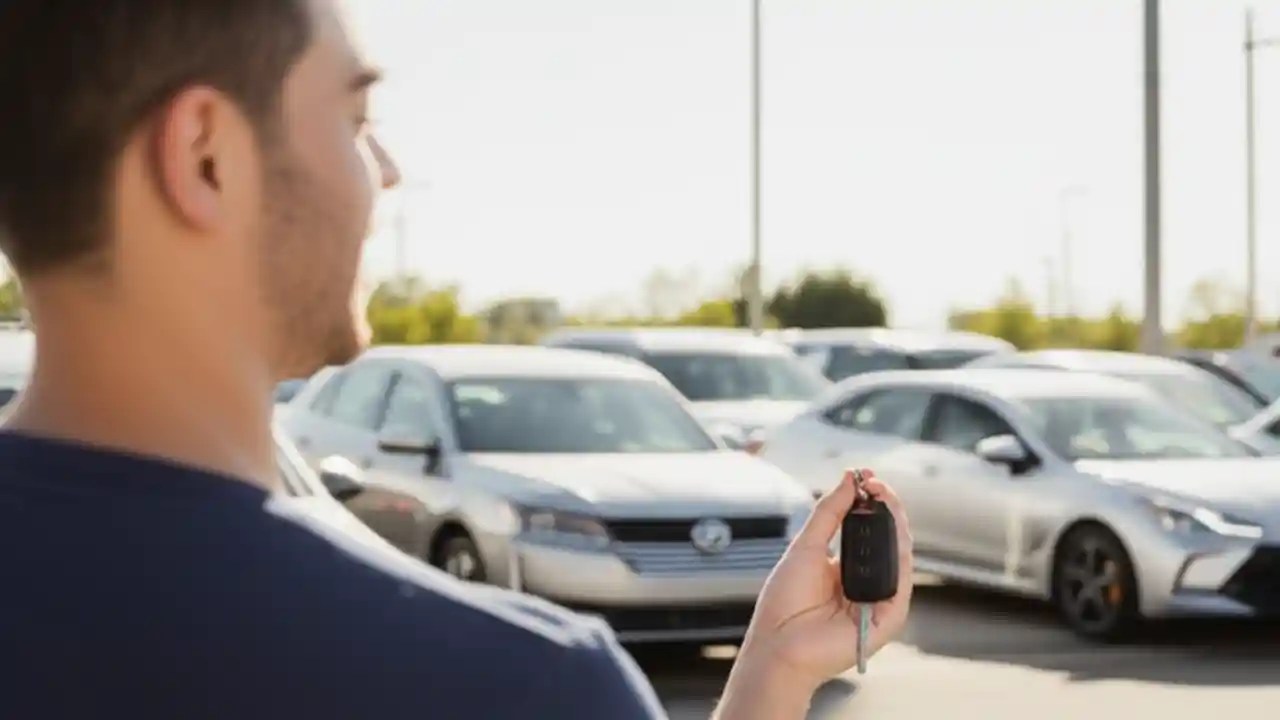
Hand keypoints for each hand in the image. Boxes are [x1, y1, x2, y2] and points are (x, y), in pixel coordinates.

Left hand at [716, 469, 912, 717]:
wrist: (778, 645)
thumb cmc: (784, 605)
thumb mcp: (806, 547)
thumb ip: (828, 514)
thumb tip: (848, 480)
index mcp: (844, 569)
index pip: (869, 531)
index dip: (871, 503)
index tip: (866, 478)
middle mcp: (864, 584)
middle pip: (889, 541)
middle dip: (886, 507)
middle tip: (876, 484)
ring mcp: (878, 601)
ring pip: (900, 557)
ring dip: (896, 523)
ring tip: (884, 498)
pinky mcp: (888, 619)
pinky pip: (901, 582)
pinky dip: (900, 555)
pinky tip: (892, 531)